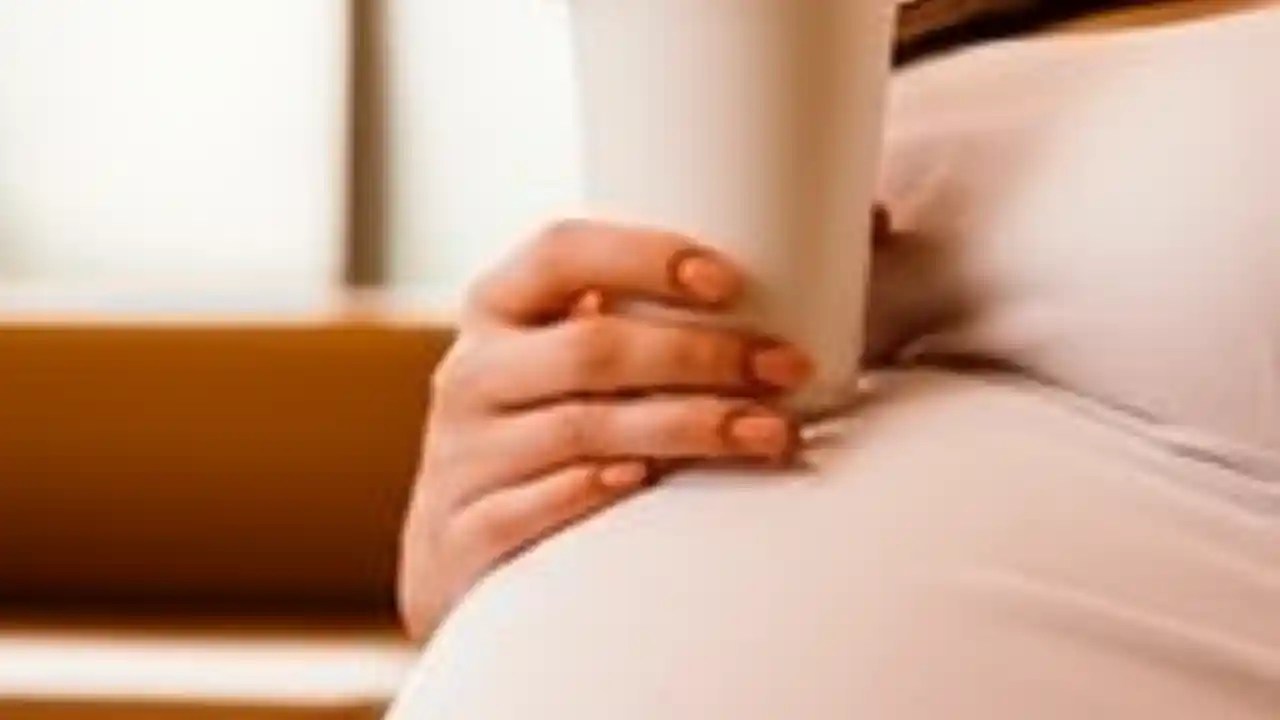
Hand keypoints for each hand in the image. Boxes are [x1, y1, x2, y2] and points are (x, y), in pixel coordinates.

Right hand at [398, 220, 813, 638]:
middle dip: (700, 355)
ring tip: (768, 432)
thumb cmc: (545, 425)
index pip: (561, 252)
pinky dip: (596, 492)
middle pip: (590, 348)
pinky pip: (536, 507)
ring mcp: (461, 454)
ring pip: (582, 430)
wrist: (458, 540)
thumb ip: (638, 315)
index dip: (645, 255)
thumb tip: (822, 259)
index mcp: (496, 306)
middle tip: (785, 367)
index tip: (729, 279)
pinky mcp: (465, 531)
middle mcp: (470, 373)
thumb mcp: (562, 358)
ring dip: (688, 428)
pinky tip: (652, 482)